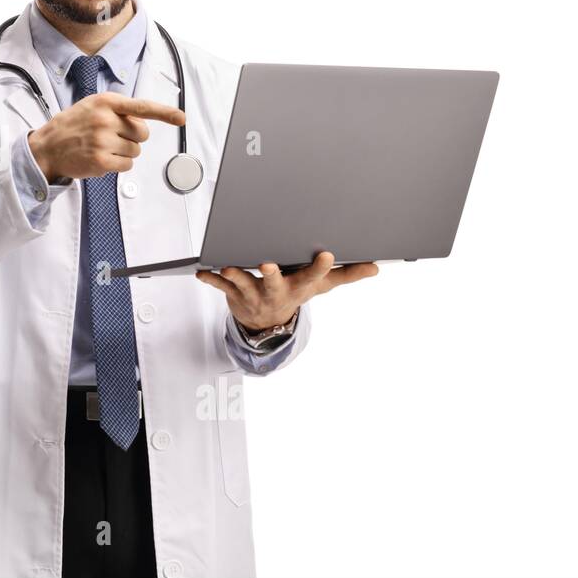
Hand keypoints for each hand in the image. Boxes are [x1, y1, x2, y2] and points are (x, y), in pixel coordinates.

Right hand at [28, 93, 184, 182]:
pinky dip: (119, 165)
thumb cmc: (73, 126)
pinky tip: (102, 159)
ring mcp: (103, 141)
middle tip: (112, 138)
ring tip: (102, 148)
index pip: (141, 107)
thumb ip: (118, 109)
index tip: (181, 118)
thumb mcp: (92, 105)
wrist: (47, 147)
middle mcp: (105, 119)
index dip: (164, 112)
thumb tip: (144, 120)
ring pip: (135, 151)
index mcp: (106, 102)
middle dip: (132, 138)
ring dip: (124, 153)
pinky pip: (127, 165)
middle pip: (142, 134)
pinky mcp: (101, 161)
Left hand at [195, 251, 379, 329]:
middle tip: (267, 264)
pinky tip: (201, 273)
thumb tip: (376, 267)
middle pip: (275, 282)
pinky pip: (221, 287)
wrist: (266, 322)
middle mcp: (277, 291)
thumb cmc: (295, 292)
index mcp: (299, 286)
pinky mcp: (234, 294)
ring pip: (244, 284)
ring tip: (228, 267)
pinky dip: (211, 279)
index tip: (327, 255)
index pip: (314, 277)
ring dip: (235, 275)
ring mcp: (255, 294)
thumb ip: (347, 274)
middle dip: (271, 273)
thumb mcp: (322, 286)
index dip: (321, 268)